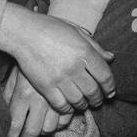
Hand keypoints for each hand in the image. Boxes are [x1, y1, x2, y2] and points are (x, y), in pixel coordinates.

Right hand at [0, 5, 115, 113]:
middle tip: (98, 101)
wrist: (24, 33)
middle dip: (98, 99)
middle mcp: (74, 67)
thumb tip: (111, 57)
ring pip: (78, 100)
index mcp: (85, 52)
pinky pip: (61, 104)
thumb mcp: (78, 33)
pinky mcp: (45, 87)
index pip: (105, 76)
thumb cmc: (52, 29)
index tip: (110, 92)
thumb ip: (95, 47)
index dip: (110, 87)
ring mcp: (59, 78)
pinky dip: (68, 108)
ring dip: (84, 105)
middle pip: (93, 90)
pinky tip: (69, 106)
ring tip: (85, 104)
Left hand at [2, 67, 72, 136]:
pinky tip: (53, 125)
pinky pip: (65, 119)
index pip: (13, 126)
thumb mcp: (14, 76)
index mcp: (22, 95)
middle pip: (31, 131)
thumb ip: (7, 95)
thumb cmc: (28, 61)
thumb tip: (1, 116)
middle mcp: (39, 100)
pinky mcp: (69, 97)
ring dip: (42, 135)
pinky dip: (59, 125)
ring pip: (49, 128)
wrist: (49, 44)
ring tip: (36, 135)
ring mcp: (55, 99)